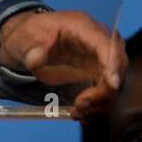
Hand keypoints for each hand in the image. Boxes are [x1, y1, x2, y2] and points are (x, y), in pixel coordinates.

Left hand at [0, 9, 126, 119]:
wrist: (27, 43)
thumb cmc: (29, 35)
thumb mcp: (23, 39)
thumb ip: (31, 50)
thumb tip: (36, 59)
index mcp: (81, 26)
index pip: (106, 43)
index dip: (113, 63)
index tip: (112, 85)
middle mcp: (96, 41)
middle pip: (118, 66)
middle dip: (104, 90)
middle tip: (80, 104)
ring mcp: (98, 58)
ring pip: (114, 83)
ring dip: (99, 103)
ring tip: (76, 112)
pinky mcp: (96, 74)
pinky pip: (105, 92)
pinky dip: (96, 107)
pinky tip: (81, 114)